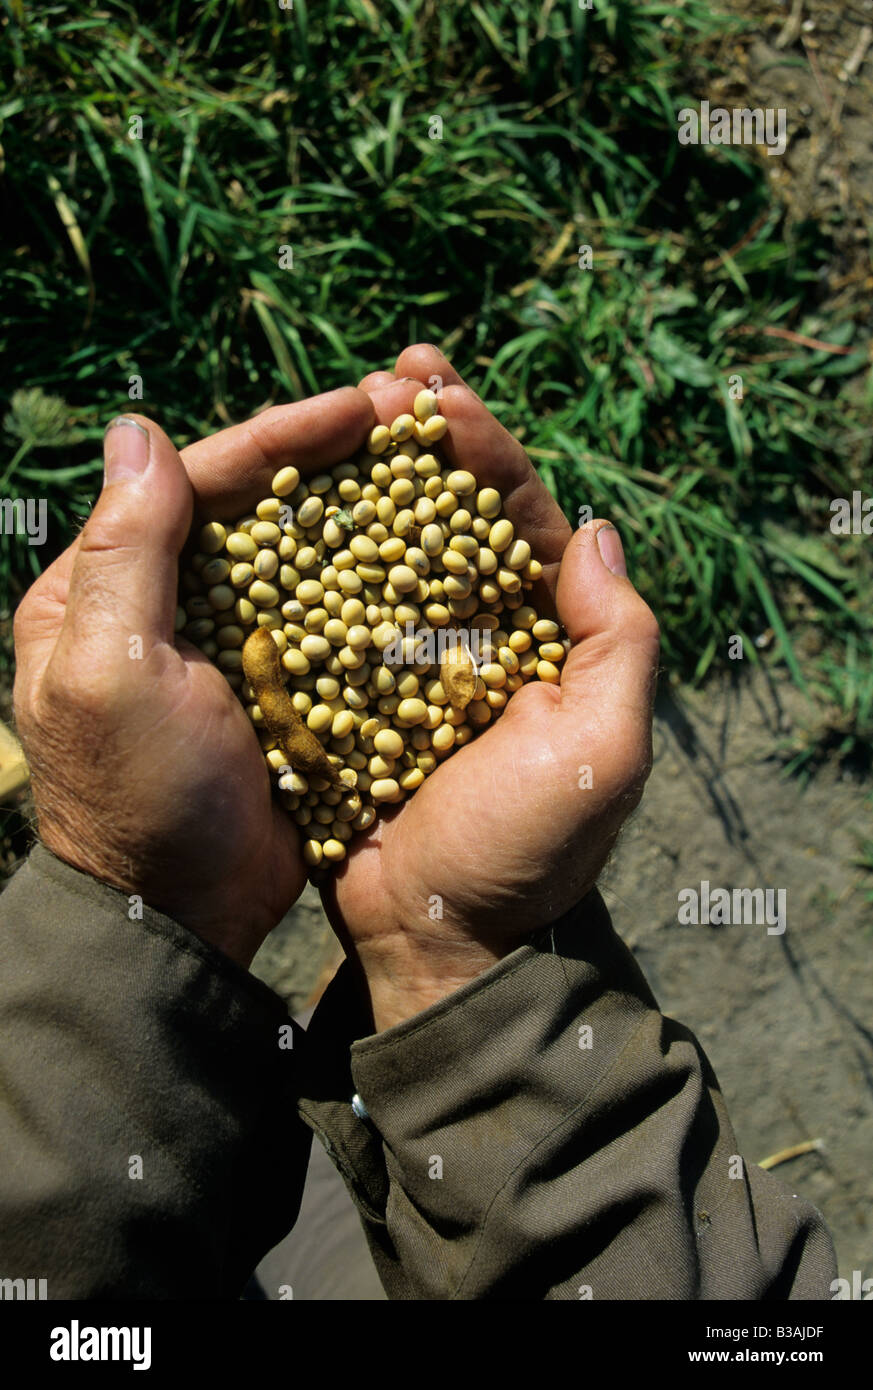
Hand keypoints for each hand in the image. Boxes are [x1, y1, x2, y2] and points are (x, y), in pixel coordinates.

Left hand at [12, 391, 373, 965]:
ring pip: (295, 557)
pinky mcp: (275, 690)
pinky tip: (421, 557)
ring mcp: (224, 649)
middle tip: (409, 418)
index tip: (362, 405)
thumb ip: (126, 551)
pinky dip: (368, 585)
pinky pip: (324, 619)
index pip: (196, 483)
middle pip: (252, 508)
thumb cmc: (136, 792)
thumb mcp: (111, 667)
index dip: (280, 437)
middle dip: (328, 458)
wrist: (180, 912)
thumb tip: (137, 428)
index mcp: (103, 589)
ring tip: (427, 470)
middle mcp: (163, 606)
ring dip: (357, 511)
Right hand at [320, 347, 659, 1029]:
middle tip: (386, 374)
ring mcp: (407, 666)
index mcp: (544, 641)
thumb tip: (593, 531)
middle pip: (449, 519)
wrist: (440, 942)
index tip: (439, 394)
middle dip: (422, 445)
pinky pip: (328, 616)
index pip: (519, 522)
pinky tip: (279, 512)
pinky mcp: (347, 697)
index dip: (486, 451)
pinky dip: (311, 562)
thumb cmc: (528, 850)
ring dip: (362, 484)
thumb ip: (619, 640)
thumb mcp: (604, 749)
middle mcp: (477, 641)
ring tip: (328, 416)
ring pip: (385, 554)